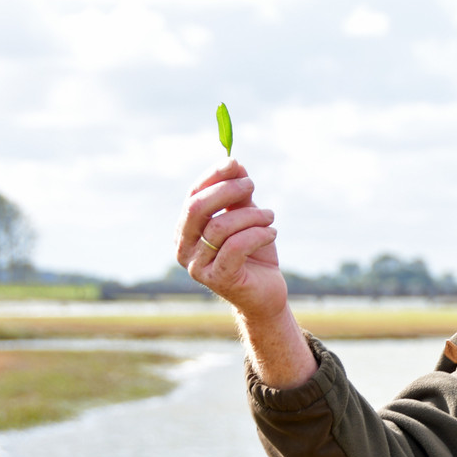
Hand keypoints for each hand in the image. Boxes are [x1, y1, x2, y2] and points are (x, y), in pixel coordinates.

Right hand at [175, 160, 317, 388]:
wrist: (266, 294)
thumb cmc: (254, 255)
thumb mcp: (247, 219)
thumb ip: (238, 194)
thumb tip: (234, 162)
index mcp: (186, 231)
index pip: (193, 196)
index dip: (213, 177)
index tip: (235, 163)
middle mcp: (184, 249)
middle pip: (197, 208)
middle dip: (227, 191)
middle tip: (252, 186)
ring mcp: (198, 267)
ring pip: (220, 227)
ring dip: (251, 216)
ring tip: (270, 217)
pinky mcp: (217, 280)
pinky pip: (235, 247)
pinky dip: (257, 234)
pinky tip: (272, 232)